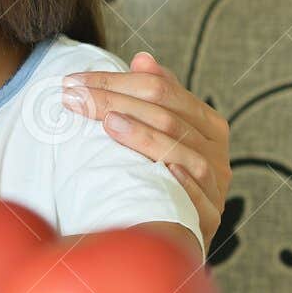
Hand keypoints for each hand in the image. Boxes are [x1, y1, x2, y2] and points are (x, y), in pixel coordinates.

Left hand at [63, 51, 231, 242]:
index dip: (117, 81)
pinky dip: (177, 182)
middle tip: (75, 98)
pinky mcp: (207, 221)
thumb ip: (157, 96)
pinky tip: (152, 170)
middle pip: (169, 118)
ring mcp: (215, 188)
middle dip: (117, 103)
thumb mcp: (161, 132)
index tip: (74, 81)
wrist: (176, 235)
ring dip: (145, 137)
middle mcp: (217, 154)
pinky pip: (196, 200)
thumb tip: (142, 58)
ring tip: (108, 123)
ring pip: (185, 155)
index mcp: (209, 125)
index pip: (164, 91)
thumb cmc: (164, 175)